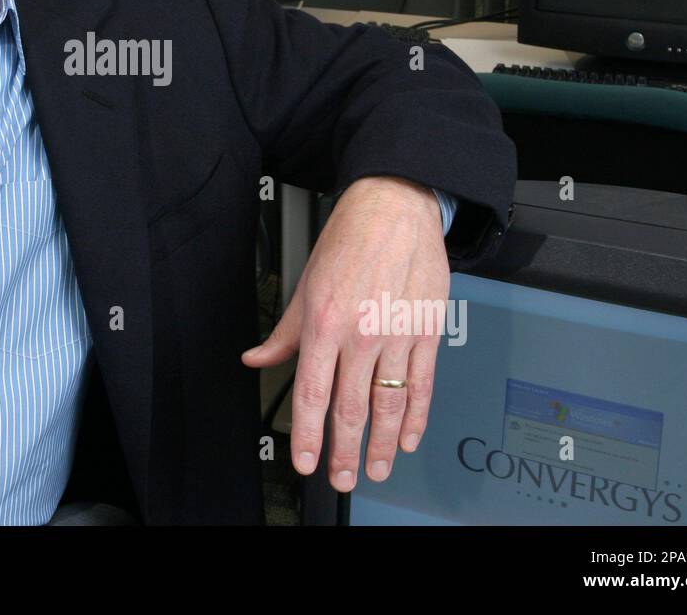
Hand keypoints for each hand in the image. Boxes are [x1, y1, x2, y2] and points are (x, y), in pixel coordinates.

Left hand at [242, 175, 450, 490]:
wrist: (396, 207)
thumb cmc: (351, 238)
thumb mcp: (306, 283)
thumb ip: (284, 332)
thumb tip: (258, 358)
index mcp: (324, 323)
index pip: (311, 393)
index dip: (307, 435)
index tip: (306, 461)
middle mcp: (361, 334)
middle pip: (351, 408)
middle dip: (346, 452)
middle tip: (343, 479)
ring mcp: (398, 336)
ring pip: (389, 404)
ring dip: (382, 444)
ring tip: (376, 469)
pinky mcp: (427, 332)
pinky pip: (423, 384)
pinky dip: (416, 417)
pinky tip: (407, 437)